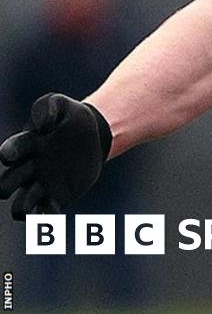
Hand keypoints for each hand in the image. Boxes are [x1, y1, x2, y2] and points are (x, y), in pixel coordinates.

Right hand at [0, 93, 111, 219]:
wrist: (94, 134)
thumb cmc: (71, 117)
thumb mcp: (60, 105)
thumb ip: (47, 109)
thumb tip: (41, 126)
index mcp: (25, 146)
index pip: (10, 151)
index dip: (8, 153)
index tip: (9, 154)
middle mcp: (27, 168)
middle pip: (5, 185)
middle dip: (6, 187)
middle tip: (14, 185)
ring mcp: (41, 185)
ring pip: (21, 206)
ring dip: (23, 209)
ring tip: (30, 207)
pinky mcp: (58, 196)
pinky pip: (47, 213)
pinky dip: (47, 216)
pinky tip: (52, 212)